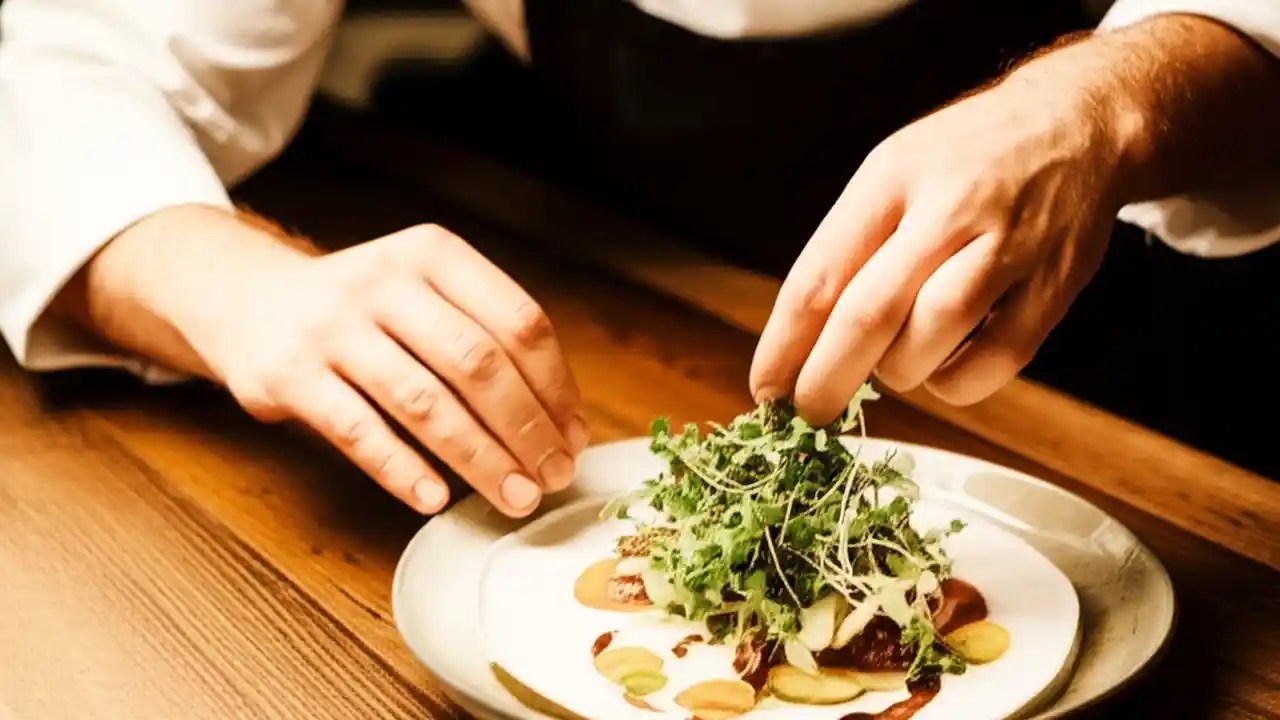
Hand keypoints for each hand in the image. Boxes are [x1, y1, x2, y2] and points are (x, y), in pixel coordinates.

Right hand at [188, 223, 587, 516]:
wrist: (247, 300)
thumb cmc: (362, 312)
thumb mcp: (422, 291)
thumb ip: (482, 335)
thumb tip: (559, 423)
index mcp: (432, 255)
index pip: (517, 322)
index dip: (556, 387)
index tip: (574, 437)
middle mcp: (383, 281)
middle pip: (477, 363)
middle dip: (526, 429)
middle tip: (553, 477)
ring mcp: (331, 326)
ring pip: (424, 401)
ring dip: (479, 458)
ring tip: (514, 497)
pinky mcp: (288, 375)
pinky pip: (358, 431)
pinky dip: (402, 469)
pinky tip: (436, 499)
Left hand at [751, 72, 1122, 422]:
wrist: (1080, 122)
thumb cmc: (966, 160)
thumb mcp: (894, 171)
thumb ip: (853, 245)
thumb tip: (802, 342)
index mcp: (891, 177)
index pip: (819, 274)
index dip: (784, 343)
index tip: (765, 388)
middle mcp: (948, 208)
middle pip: (868, 315)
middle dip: (826, 378)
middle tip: (808, 411)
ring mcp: (1006, 247)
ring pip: (929, 340)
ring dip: (897, 374)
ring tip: (892, 366)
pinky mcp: (1054, 285)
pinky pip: (994, 361)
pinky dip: (956, 384)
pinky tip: (944, 370)